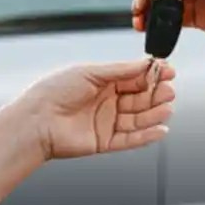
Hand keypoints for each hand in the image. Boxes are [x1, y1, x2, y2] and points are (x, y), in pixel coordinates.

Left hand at [24, 59, 175, 159]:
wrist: (35, 121)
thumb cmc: (55, 91)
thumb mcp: (90, 73)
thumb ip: (120, 70)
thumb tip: (146, 63)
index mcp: (102, 82)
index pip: (133, 78)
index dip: (151, 75)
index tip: (168, 71)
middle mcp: (106, 102)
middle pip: (138, 98)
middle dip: (155, 94)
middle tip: (169, 90)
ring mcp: (106, 122)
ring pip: (137, 119)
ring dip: (154, 114)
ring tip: (167, 108)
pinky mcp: (104, 142)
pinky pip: (130, 139)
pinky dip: (146, 135)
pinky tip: (161, 129)